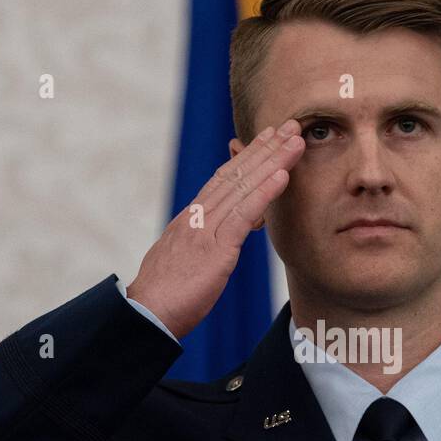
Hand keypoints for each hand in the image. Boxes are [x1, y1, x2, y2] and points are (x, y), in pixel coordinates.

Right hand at [125, 118, 305, 338]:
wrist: (146, 315)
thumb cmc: (165, 296)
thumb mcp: (185, 262)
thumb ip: (203, 245)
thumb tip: (217, 239)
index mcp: (190, 219)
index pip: (223, 180)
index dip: (247, 157)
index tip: (267, 138)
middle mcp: (197, 216)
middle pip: (236, 174)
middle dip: (265, 148)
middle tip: (289, 125)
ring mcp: (205, 230)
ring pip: (243, 186)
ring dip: (272, 161)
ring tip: (295, 141)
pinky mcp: (214, 249)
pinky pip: (243, 215)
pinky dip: (264, 193)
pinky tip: (282, 175)